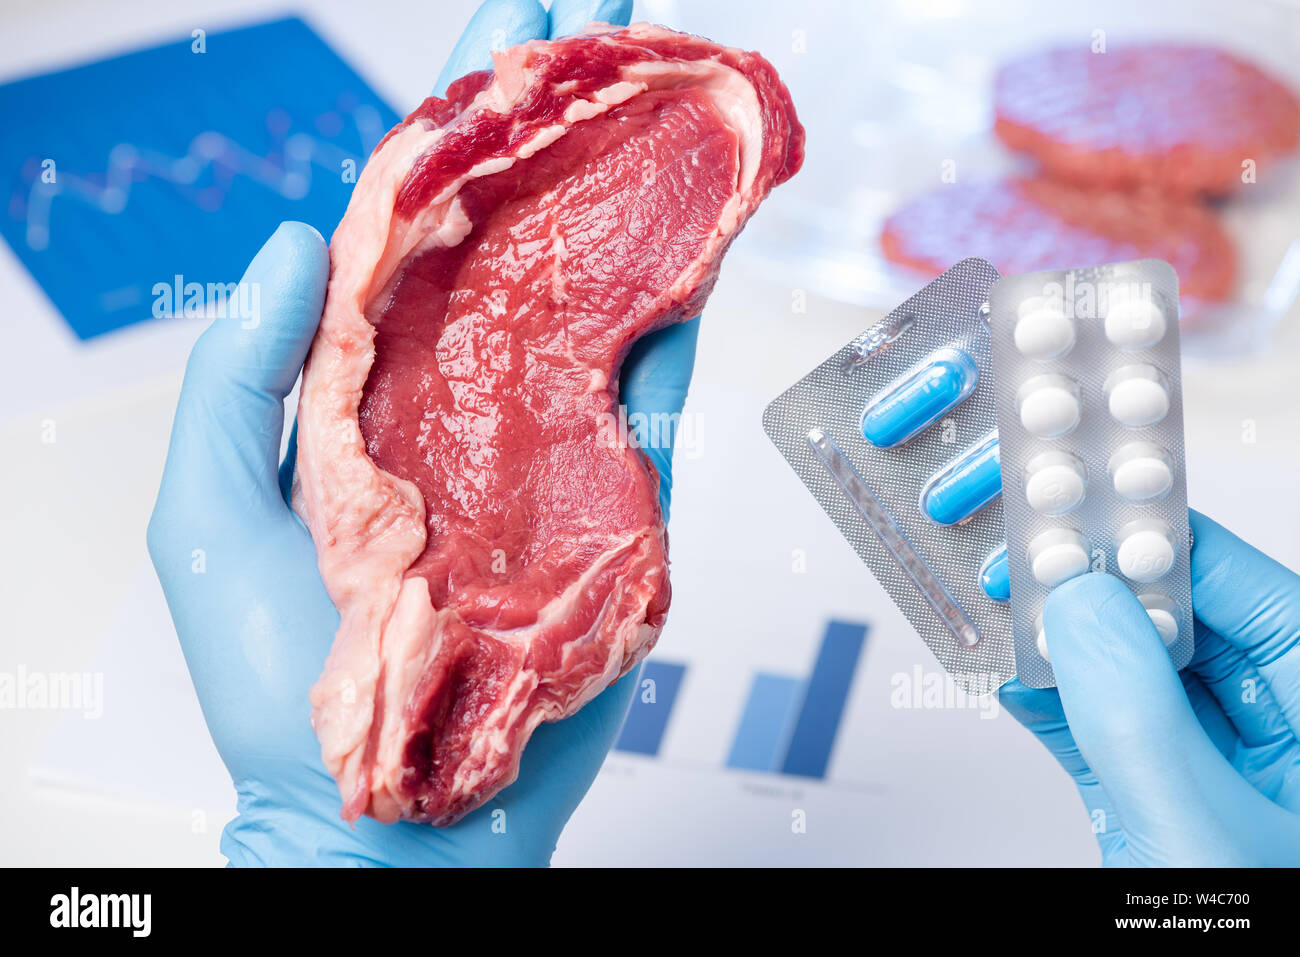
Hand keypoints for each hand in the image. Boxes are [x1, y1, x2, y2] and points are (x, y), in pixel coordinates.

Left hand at [147, 0, 695, 866]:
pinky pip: (652, 376)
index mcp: (361, 378)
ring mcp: (543, 430)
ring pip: (590, 275)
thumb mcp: (212, 517)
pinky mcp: (611, 487)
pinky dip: (678, 294)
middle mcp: (460, 386)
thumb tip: (289, 242)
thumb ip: (237, 376)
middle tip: (590, 8)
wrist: (393, 813)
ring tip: (651, 70)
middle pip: (510, 221)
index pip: (408, 219)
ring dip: (620, 172)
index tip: (500, 25)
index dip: (453, 116)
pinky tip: (695, 213)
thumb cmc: (282, 686)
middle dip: (548, 108)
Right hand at [1001, 510, 1299, 864]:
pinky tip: (1008, 674)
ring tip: (1002, 599)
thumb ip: (1140, 719)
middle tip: (1029, 556)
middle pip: (1180, 628)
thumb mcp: (1202, 831)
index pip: (1249, 599)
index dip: (1169, 549)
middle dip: (1099, 591)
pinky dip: (1045, 705)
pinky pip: (1094, 734)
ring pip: (1128, 677)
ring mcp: (1204, 773)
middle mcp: (1270, 736)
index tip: (1088, 513)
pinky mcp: (1147, 808)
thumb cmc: (1257, 945)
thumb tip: (1082, 606)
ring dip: (1059, 643)